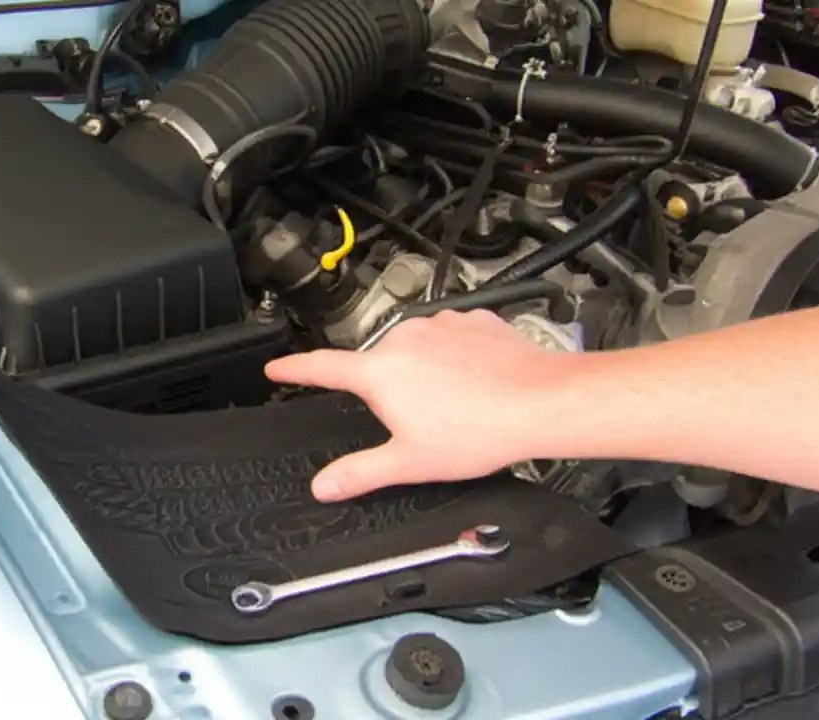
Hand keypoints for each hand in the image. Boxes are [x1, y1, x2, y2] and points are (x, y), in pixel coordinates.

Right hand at [266, 310, 574, 501]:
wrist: (541, 402)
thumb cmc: (480, 428)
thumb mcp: (410, 462)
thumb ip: (361, 472)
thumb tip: (324, 485)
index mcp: (379, 373)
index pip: (322, 368)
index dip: (294, 369)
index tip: (277, 368)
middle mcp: (404, 339)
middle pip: (380, 366)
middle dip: (392, 391)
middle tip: (420, 421)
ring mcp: (440, 325)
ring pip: (418, 351)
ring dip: (425, 373)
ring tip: (455, 404)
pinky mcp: (472, 320)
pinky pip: (452, 339)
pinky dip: (456, 358)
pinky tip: (475, 383)